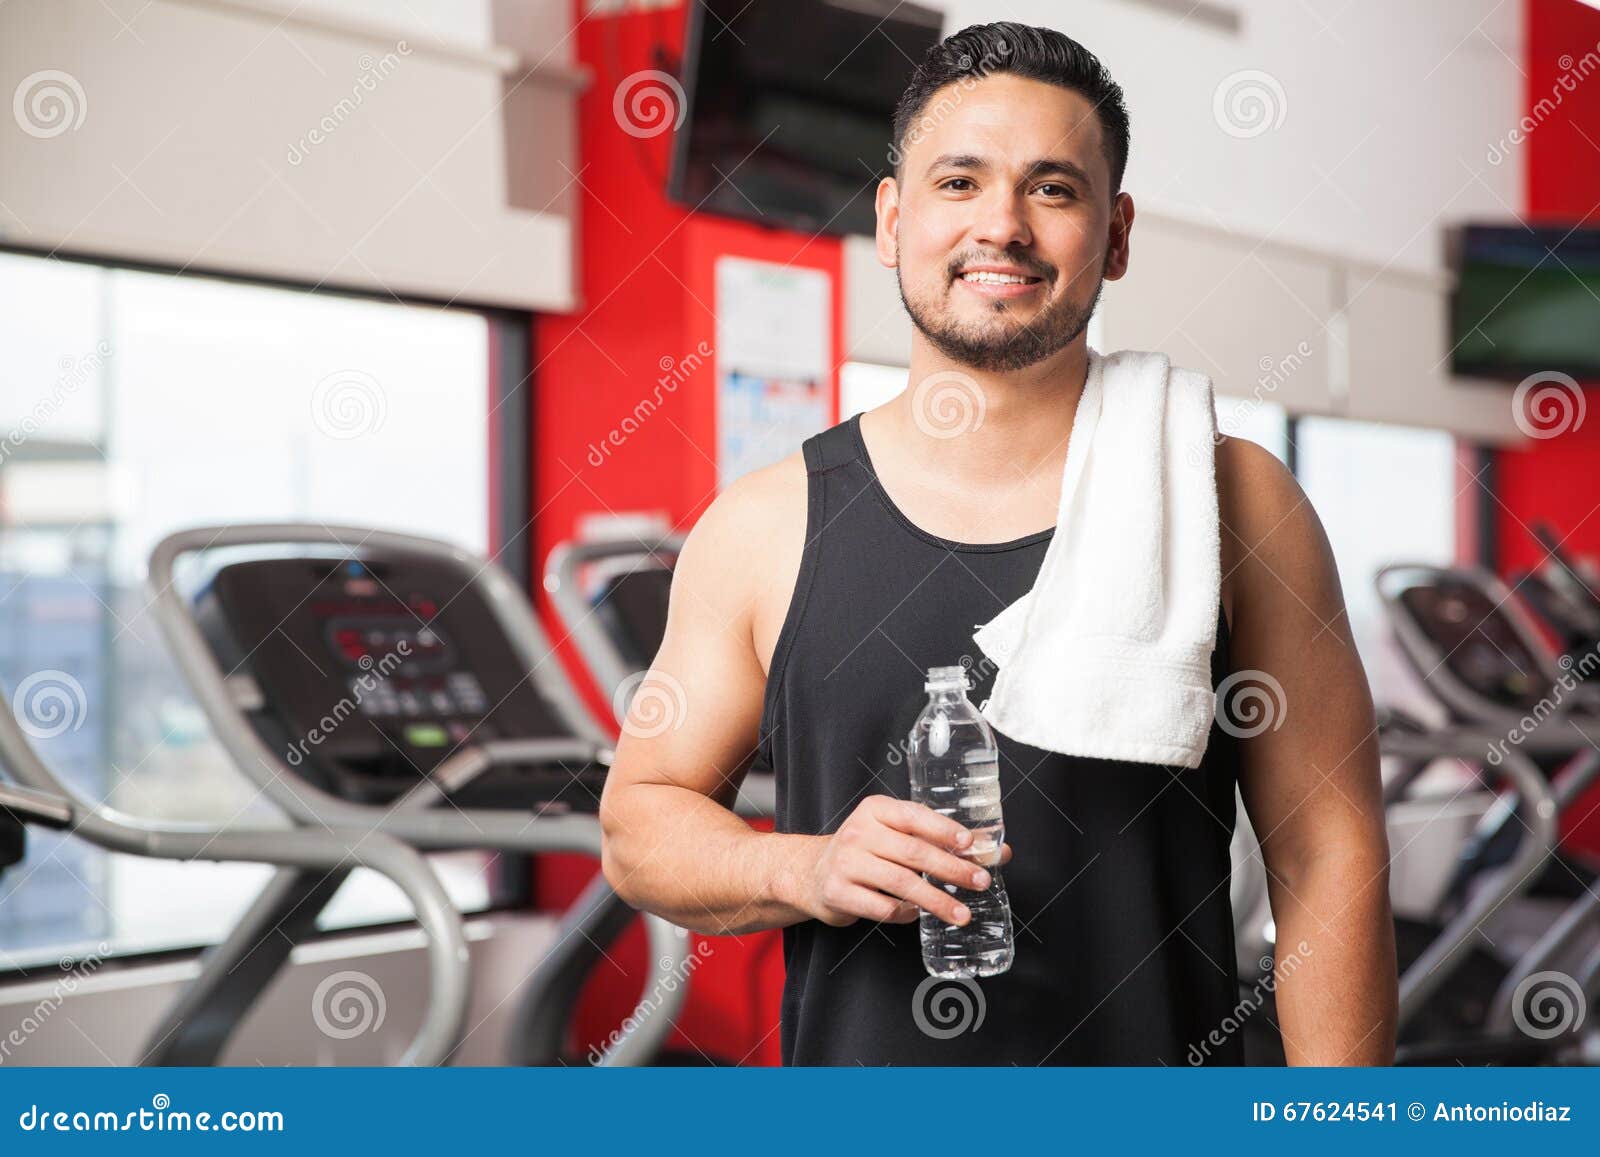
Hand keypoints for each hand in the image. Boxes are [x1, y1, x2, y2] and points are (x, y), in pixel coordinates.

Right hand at [792, 794, 1012, 927]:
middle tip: (979, 882)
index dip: (945, 830)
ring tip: (961, 913)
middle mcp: (859, 831)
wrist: (811, 873)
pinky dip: (905, 914)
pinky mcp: (838, 892)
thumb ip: (938, 840)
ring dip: (936, 900)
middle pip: (914, 852)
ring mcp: (846, 862)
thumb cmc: (865, 851)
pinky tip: (917, 915)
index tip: (970, 844)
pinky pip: (883, 908)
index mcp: (876, 810)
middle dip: (952, 869)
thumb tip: (997, 851)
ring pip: (902, 883)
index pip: (915, 816)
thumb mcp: (893, 834)